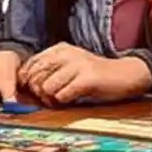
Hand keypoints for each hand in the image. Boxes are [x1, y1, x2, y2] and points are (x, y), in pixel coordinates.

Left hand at [18, 43, 151, 105]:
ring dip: (51, 99)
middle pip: (35, 77)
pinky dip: (63, 102)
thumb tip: (26, 83)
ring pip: (46, 87)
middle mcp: (66, 54)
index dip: (28, 81)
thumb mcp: (70, 66)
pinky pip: (62, 95)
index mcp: (59, 49)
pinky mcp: (86, 78)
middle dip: (38, 92)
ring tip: (61, 100)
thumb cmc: (95, 74)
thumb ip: (51, 70)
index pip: (30, 64)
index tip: (37, 91)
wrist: (125, 74)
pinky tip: (71, 100)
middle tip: (50, 99)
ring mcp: (77, 64)